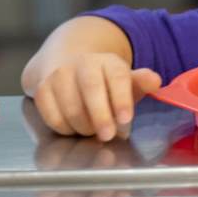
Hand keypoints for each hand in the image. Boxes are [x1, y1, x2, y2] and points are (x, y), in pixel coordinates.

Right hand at [24, 52, 160, 141]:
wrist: (65, 65)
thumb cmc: (101, 81)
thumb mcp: (124, 80)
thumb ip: (140, 83)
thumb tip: (155, 81)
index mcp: (107, 61)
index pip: (117, 77)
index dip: (122, 99)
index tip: (126, 119)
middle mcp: (82, 63)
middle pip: (91, 88)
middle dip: (100, 116)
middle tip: (108, 135)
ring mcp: (59, 75)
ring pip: (71, 107)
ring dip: (84, 126)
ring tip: (93, 131)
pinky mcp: (42, 90)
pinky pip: (53, 116)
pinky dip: (65, 128)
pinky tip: (74, 128)